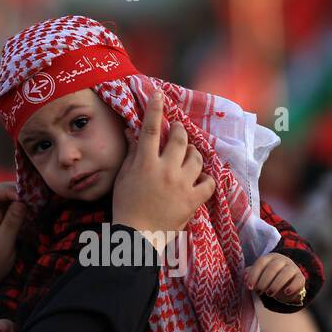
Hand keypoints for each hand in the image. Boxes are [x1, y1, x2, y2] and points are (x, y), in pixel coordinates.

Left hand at [0, 182, 25, 303]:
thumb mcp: (2, 248)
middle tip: (34, 196)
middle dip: (15, 190)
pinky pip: (9, 205)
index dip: (7, 190)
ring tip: (35, 200)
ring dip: (19, 196)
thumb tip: (22, 202)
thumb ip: (11, 224)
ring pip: (4, 196)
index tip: (24, 197)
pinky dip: (21, 204)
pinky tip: (32, 207)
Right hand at [111, 90, 215, 246]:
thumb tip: (132, 132)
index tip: (158, 94)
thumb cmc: (126, 207)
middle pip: (179, 138)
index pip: (150, 129)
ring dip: (192, 153)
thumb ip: (131, 154)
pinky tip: (200, 179)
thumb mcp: (123, 178)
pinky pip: (209, 182)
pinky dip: (206, 178)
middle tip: (177, 131)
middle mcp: (166, 169)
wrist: (138, 236)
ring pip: (196, 157)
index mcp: (145, 163)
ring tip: (187, 157)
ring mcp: (182, 184)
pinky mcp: (193, 200)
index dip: (155, 109)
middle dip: (179, 130)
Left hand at [244, 253, 304, 302]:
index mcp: (270, 257)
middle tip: (259, 291)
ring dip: (276, 284)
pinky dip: (292, 286)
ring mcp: (292, 267)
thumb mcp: (258, 276)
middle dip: (264, 280)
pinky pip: (298, 280)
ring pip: (286, 272)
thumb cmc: (268, 279)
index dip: (254, 275)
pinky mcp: (300, 277)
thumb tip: (244, 277)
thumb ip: (251, 275)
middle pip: (273, 267)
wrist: (285, 286)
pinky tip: (286, 292)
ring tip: (269, 294)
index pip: (261, 263)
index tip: (250, 287)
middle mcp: (282, 260)